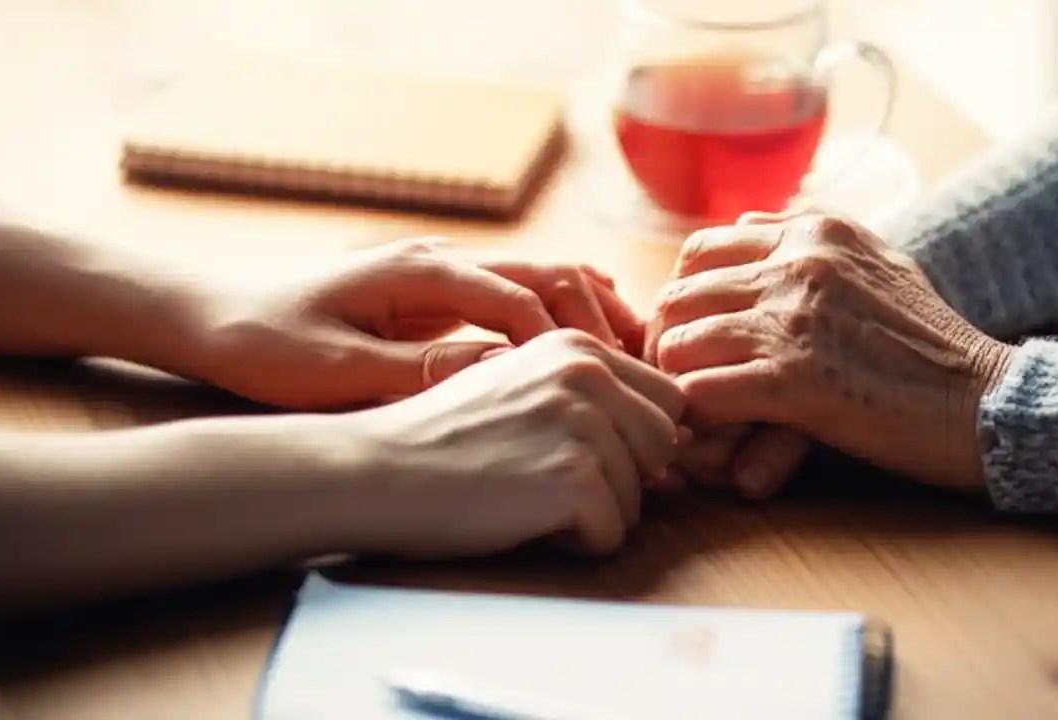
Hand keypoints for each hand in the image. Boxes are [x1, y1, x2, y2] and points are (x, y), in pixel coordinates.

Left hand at [175, 238, 642, 408]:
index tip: (608, 386)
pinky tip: (580, 345)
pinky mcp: (431, 291)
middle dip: (600, 318)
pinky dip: (554, 313)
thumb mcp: (338, 369)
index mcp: (420, 272)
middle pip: (546, 273)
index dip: (571, 340)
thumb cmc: (267, 345)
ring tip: (632, 357)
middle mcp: (438, 259)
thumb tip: (501, 370)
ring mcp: (437, 270)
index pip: (521, 298)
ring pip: (536, 277)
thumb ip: (419, 368)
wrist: (216, 315)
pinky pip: (511, 294)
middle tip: (645, 367)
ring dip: (586, 311)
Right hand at [348, 329, 684, 557]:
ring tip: (524, 494)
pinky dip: (573, 543)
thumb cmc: (443, 438)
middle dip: (623, 476)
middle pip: (665, 445)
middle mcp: (589, 373)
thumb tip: (678, 449)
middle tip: (549, 480)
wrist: (378, 469)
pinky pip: (611, 535)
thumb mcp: (522, 389)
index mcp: (578, 345)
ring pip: (641, 496)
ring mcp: (586, 423)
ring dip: (592, 513)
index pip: (665, 399)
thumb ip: (593, 399)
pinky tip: (521, 518)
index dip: (635, 440)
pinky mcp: (576, 477)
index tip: (580, 456)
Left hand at [650, 213, 1012, 490]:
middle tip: (675, 381)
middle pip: (679, 296)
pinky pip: (701, 393)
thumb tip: (745, 226)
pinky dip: (693, 418)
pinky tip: (705, 435)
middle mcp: (799, 263)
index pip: (700, 249)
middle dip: (666, 342)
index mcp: (815, 231)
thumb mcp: (879, 264)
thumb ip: (811, 243)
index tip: (687, 335)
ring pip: (680, 343)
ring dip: (676, 384)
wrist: (991, 402)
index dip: (681, 297)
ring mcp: (795, 319)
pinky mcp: (795, 380)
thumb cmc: (937, 345)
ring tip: (688, 412)